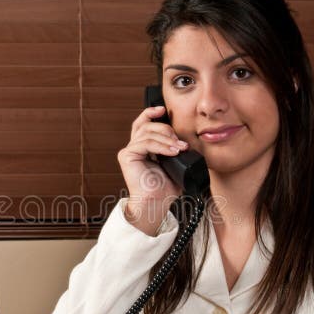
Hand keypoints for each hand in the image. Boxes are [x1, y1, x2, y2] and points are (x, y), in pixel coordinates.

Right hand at [117, 106, 188, 234]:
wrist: (156, 203)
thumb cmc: (164, 188)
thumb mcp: (175, 163)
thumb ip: (176, 149)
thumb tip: (187, 140)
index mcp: (143, 147)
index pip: (143, 123)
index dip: (151, 113)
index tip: (164, 110)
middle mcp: (134, 147)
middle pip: (146, 125)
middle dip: (166, 129)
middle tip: (180, 142)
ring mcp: (129, 151)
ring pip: (147, 132)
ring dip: (166, 138)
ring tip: (179, 148)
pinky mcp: (126, 156)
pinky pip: (145, 143)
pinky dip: (161, 146)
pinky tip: (172, 152)